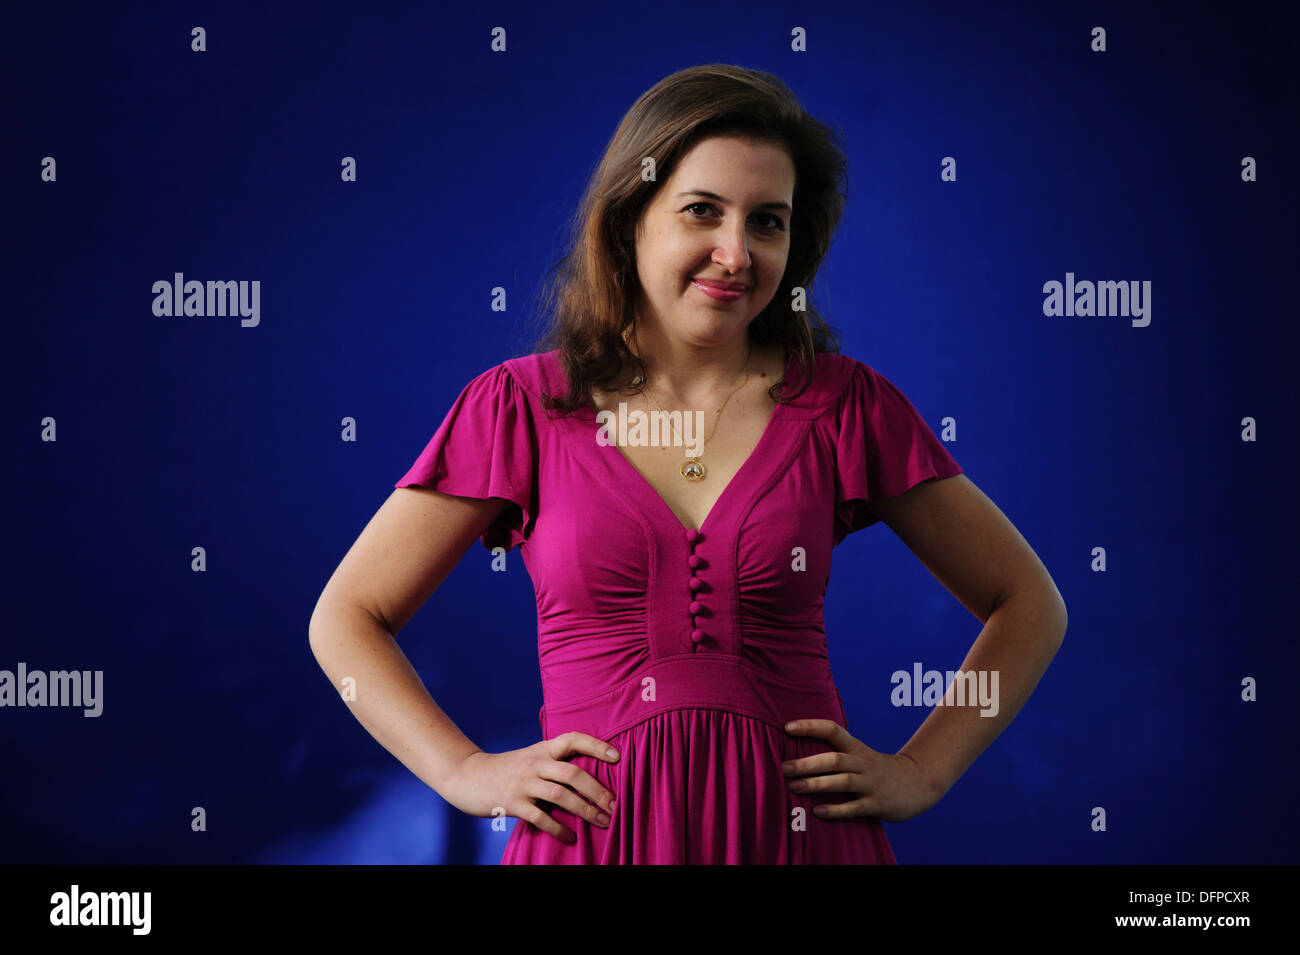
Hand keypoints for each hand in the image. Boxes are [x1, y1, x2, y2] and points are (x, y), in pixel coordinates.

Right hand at [440, 732, 619, 843]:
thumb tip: (589, 776)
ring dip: (585, 810)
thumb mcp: (531, 757)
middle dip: (597, 789)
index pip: (573, 739)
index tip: (617, 756)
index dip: (596, 745)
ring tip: (603, 822)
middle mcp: (534, 763)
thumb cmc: (507, 769)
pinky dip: (558, 829)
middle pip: (572, 772)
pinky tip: (571, 837)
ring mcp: (523, 783)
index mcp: (542, 749)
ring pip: (560, 795)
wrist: (468, 776)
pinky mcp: (512, 803)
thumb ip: (554, 762)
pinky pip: (540, 817)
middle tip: (615, 805)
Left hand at [782, 719, 937, 822]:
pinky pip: (855, 807)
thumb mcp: (860, 754)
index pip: (832, 730)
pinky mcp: (878, 804)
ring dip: (817, 784)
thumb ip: (835, 754)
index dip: (810, 726)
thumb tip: (797, 756)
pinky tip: (818, 811)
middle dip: (807, 763)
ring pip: (843, 782)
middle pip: (834, 759)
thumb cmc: (877, 770)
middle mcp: (863, 763)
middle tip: (784, 768)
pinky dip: (836, 810)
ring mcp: (871, 783)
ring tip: (794, 787)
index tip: (787, 727)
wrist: (918, 782)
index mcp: (856, 748)